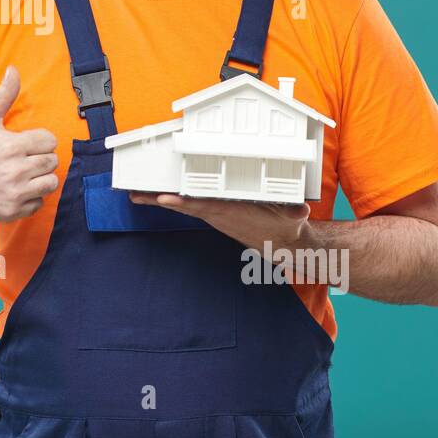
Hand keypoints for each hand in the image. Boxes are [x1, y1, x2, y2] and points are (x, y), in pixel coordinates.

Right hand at [0, 65, 59, 222]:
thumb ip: (3, 94)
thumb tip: (13, 69)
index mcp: (12, 146)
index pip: (50, 141)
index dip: (40, 141)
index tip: (27, 143)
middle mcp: (16, 171)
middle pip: (52, 162)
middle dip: (40, 159)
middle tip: (24, 159)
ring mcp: (15, 193)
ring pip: (50, 183)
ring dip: (41, 179)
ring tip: (25, 174)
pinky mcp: (13, 210)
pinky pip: (38, 203)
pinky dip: (31, 198)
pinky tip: (16, 190)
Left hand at [128, 190, 311, 251]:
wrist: (283, 243)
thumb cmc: (285, 225)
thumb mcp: (293, 218)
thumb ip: (295, 213)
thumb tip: (301, 211)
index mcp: (232, 212)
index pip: (203, 205)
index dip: (182, 202)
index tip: (163, 199)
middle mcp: (218, 214)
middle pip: (184, 204)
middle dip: (159, 200)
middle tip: (135, 195)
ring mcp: (214, 214)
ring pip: (183, 204)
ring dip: (158, 199)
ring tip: (135, 194)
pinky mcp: (214, 213)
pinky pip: (188, 205)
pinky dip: (171, 200)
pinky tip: (155, 197)